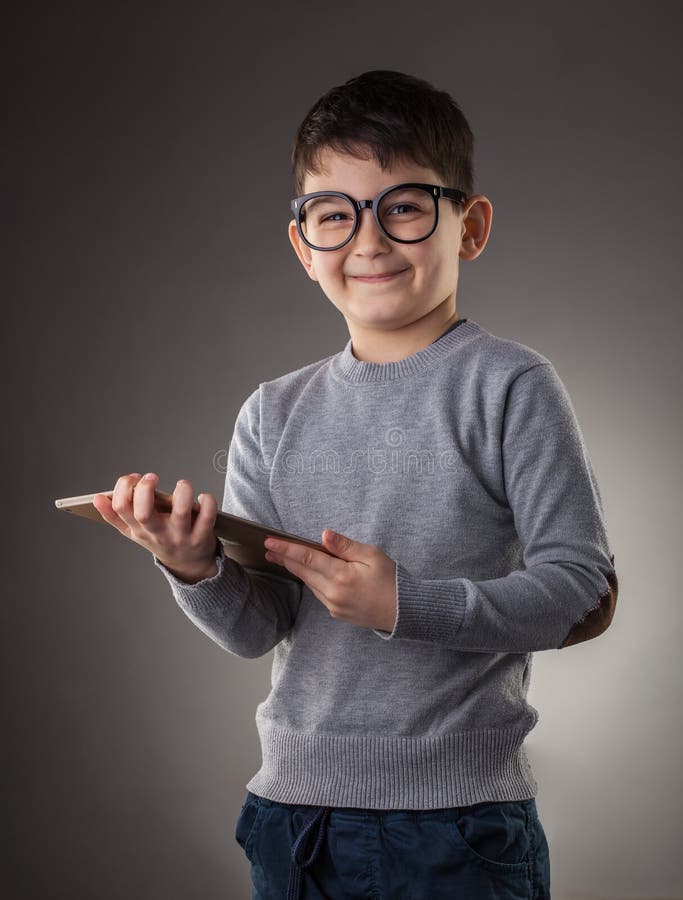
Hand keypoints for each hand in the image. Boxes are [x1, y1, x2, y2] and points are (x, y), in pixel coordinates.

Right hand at [92, 473, 219, 582]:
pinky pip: (207, 518)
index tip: (134, 478)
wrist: (189, 565)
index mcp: (139, 529)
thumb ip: (115, 517)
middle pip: (144, 513)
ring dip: (182, 493)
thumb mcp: (135, 533)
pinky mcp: (202, 536)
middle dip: (145, 489)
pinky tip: (203, 496)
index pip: (121, 509)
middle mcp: (158, 533)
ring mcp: (180, 536)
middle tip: (151, 477)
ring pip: (180, 514)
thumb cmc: (161, 541)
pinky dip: (207, 502)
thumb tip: (98, 499)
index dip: (123, 488)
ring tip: (182, 485)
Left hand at [264, 530, 397, 632]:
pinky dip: (311, 581)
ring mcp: (333, 605)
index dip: (286, 549)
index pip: (306, 557)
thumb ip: (345, 546)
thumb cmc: (391, 580)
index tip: (270, 542)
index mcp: (341, 575)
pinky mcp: (337, 613)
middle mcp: (332, 592)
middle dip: (284, 558)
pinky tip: (309, 573)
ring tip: (283, 558)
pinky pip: (319, 593)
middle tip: (268, 548)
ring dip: (297, 569)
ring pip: (309, 583)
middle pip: (302, 571)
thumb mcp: (372, 555)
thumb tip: (324, 535)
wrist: (404, 611)